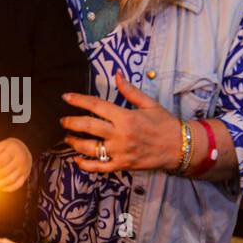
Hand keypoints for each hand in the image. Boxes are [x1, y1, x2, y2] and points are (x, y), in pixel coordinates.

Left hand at [0, 138, 32, 191]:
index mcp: (13, 150)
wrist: (24, 149)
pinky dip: (7, 188)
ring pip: (10, 180)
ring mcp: (24, 169)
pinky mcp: (25, 176)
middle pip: (5, 172)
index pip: (0, 162)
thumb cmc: (8, 148)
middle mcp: (21, 159)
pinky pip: (16, 185)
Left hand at [61, 71, 182, 172]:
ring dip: (75, 143)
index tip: (66, 97)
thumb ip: (129, 90)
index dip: (78, 100)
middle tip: (63, 120)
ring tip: (68, 138)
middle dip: (71, 123)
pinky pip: (99, 167)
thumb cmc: (165, 123)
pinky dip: (86, 165)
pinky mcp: (122, 165)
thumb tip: (117, 74)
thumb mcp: (149, 103)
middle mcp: (120, 135)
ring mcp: (120, 152)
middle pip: (88, 127)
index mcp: (126, 117)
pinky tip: (77, 159)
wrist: (179, 147)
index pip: (96, 106)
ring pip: (90, 148)